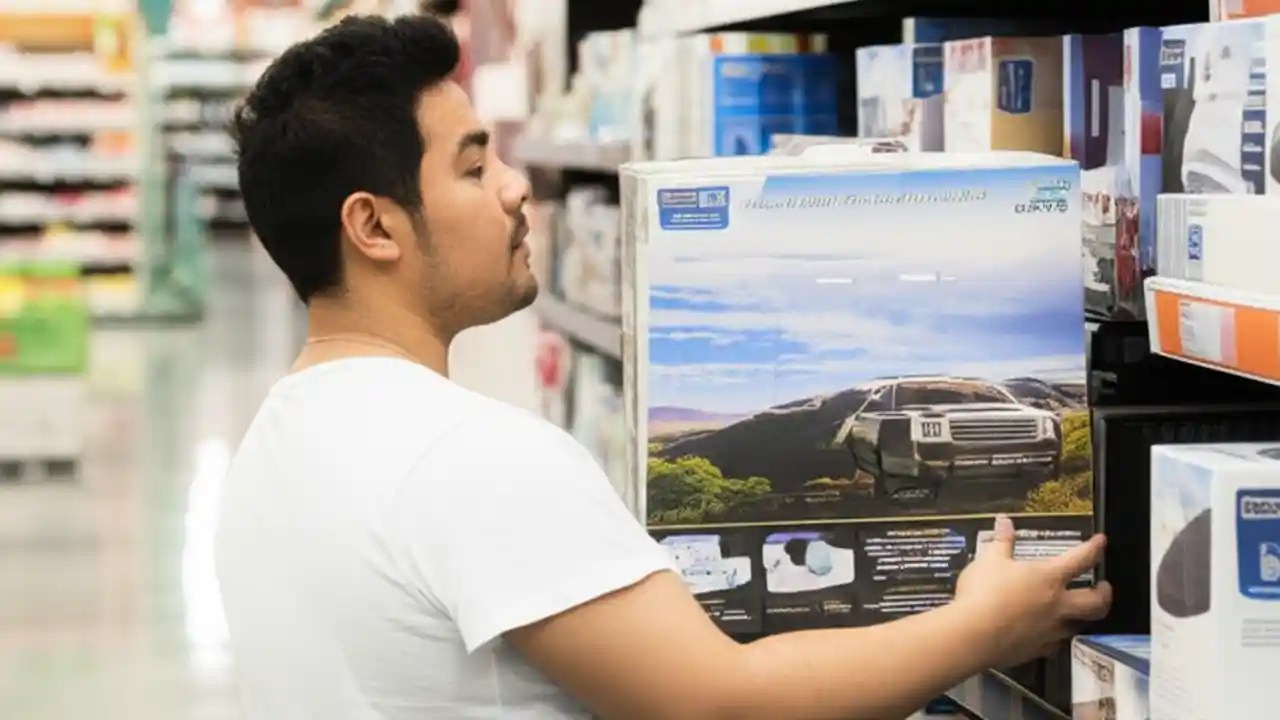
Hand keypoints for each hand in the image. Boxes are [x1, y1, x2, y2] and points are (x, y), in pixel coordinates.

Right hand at [954, 515, 1111, 667]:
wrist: (973, 634)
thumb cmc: (983, 594)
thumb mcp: (989, 560)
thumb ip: (1001, 541)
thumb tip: (1004, 522)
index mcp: (1048, 577)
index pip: (1081, 559)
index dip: (1094, 548)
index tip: (1101, 543)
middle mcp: (1057, 605)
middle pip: (1096, 602)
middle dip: (1105, 593)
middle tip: (1104, 587)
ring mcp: (1051, 630)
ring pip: (1080, 624)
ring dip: (1084, 616)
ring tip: (1079, 610)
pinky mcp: (1039, 649)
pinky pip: (1056, 643)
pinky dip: (1058, 636)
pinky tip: (1050, 634)